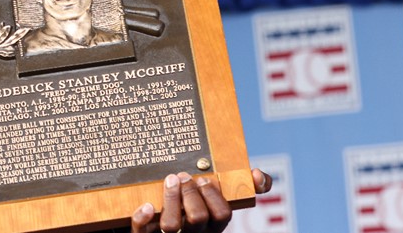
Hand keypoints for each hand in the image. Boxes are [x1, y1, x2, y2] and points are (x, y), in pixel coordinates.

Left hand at [130, 168, 271, 232]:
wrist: (155, 225)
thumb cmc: (191, 204)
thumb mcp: (215, 198)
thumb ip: (241, 186)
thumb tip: (258, 175)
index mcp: (211, 225)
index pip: (222, 214)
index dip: (214, 196)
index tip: (204, 178)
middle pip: (198, 218)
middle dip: (192, 194)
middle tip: (183, 176)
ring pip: (171, 226)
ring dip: (171, 200)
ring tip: (170, 180)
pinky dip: (143, 218)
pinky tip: (147, 205)